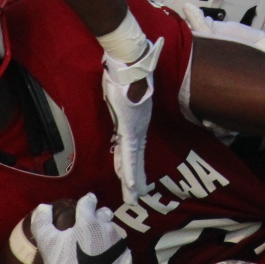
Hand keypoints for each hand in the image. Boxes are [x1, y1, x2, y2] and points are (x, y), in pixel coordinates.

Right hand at [28, 193, 141, 263]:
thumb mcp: (46, 242)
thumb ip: (42, 221)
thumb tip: (43, 207)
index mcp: (89, 221)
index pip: (89, 202)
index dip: (86, 202)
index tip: (85, 203)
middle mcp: (107, 228)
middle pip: (105, 214)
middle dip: (98, 215)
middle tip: (91, 224)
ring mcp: (118, 244)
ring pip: (114, 230)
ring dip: (107, 232)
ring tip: (99, 242)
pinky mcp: (124, 258)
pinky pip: (120, 248)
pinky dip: (114, 249)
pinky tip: (107, 257)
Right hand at [102, 38, 162, 202]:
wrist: (133, 65)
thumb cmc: (130, 71)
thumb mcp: (128, 83)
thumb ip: (129, 85)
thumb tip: (130, 71)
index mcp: (136, 121)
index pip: (133, 149)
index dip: (133, 166)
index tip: (134, 180)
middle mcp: (136, 128)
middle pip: (134, 159)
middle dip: (134, 179)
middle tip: (137, 198)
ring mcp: (133, 129)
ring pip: (131, 161)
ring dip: (131, 180)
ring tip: (134, 197)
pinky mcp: (129, 128)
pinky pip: (127, 153)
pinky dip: (128, 169)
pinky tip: (130, 183)